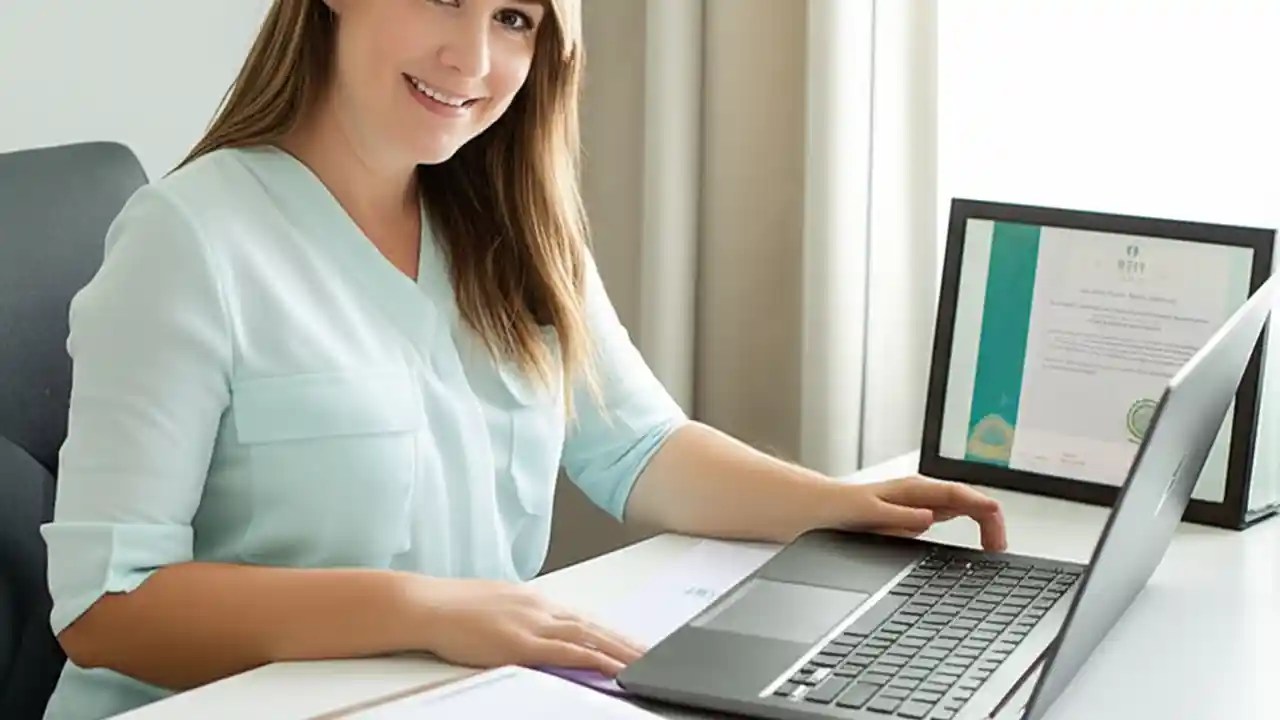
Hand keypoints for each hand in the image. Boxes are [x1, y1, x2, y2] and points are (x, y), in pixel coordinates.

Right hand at [410, 578, 644, 676]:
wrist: (426, 604)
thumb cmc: (453, 608)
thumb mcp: (497, 608)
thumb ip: (521, 621)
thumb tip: (536, 634)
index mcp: (535, 601)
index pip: (582, 619)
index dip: (610, 633)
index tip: (632, 643)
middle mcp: (541, 608)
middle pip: (594, 627)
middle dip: (625, 642)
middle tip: (653, 654)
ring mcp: (532, 624)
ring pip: (589, 638)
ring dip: (620, 652)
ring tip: (645, 663)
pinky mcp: (521, 642)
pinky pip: (567, 653)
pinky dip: (593, 660)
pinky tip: (613, 668)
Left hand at [832, 476, 1007, 551]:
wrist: (824, 506)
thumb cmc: (843, 506)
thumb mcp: (869, 513)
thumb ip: (898, 515)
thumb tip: (929, 517)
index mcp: (913, 489)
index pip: (957, 494)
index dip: (980, 505)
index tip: (996, 519)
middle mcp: (921, 493)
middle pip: (968, 500)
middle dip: (990, 520)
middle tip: (999, 547)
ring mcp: (921, 502)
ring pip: (965, 507)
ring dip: (984, 523)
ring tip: (997, 546)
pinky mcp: (918, 512)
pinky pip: (954, 514)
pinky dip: (972, 524)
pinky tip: (980, 539)